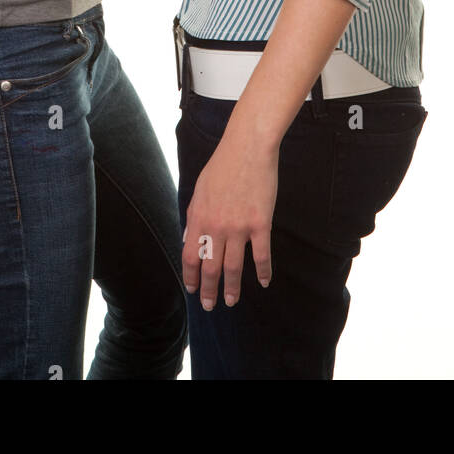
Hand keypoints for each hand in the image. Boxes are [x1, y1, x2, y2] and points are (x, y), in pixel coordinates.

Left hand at [182, 134, 277, 308]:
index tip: (192, 289)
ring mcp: (239, 227)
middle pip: (210, 267)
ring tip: (231, 301)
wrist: (247, 147)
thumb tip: (189, 240)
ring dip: (232, 288)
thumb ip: (194, 216)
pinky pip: (261, 255)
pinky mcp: (261, 223)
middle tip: (209, 305)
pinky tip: (264, 282)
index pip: (190, 256)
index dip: (190, 276)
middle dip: (209, 290)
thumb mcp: (200, 190)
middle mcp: (217, 226)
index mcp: (199, 217)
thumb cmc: (222, 165)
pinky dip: (264, 271)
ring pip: (234, 267)